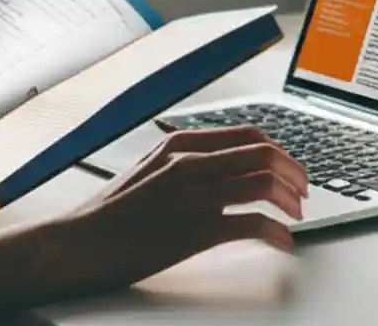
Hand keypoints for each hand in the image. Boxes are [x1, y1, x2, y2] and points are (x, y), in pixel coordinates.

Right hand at [30, 127, 308, 297]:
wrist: (74, 244)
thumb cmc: (107, 214)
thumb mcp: (146, 173)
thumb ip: (184, 165)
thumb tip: (223, 170)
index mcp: (179, 144)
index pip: (248, 133)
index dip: (279, 149)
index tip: (290, 166)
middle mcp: (189, 162)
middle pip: (263, 153)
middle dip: (295, 172)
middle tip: (303, 191)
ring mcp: (193, 195)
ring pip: (264, 183)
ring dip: (291, 200)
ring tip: (297, 215)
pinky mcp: (194, 229)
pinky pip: (252, 224)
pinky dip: (277, 233)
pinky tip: (284, 242)